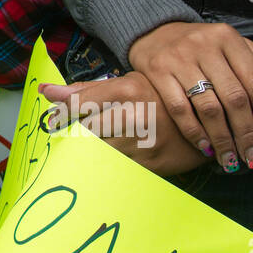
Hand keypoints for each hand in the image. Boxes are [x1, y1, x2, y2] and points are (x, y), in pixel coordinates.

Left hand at [40, 74, 208, 175]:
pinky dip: (107, 165)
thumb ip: (85, 90)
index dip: (60, 115)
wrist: (206, 122)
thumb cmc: (158, 98)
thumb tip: (46, 91)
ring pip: (99, 151)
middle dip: (75, 134)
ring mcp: (144, 142)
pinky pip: (116, 168)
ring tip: (95, 146)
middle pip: (85, 130)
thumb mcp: (125, 84)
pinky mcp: (150, 165)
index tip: (52, 122)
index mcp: (126, 90)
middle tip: (72, 136)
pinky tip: (109, 159)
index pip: (79, 104)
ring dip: (89, 151)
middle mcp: (134, 114)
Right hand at [128, 21, 252, 171]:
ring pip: (208, 107)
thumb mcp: (234, 47)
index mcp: (229, 38)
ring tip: (230, 159)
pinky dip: (194, 132)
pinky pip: (179, 108)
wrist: (153, 31)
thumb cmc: (202, 45)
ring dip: (222, 139)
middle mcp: (204, 46)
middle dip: (247, 133)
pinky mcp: (157, 71)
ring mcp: (179, 58)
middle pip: (235, 98)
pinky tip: (205, 147)